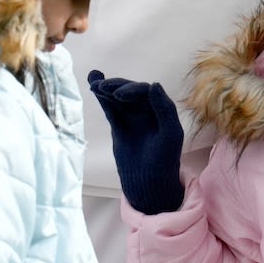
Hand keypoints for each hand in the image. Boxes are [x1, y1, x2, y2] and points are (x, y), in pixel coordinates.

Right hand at [88, 70, 185, 214]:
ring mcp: (132, 116)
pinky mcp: (119, 125)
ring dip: (106, 88)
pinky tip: (93, 85)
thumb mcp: (170, 133)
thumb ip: (164, 109)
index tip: (120, 95)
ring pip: (118, 97)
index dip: (133, 89)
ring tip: (94, 80)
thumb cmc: (164, 158)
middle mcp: (147, 108)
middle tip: (104, 87)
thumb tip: (154, 83)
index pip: (146, 91)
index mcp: (160, 108)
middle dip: (117, 86)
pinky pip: (110, 108)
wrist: (149, 181)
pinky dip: (102, 98)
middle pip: (130, 91)